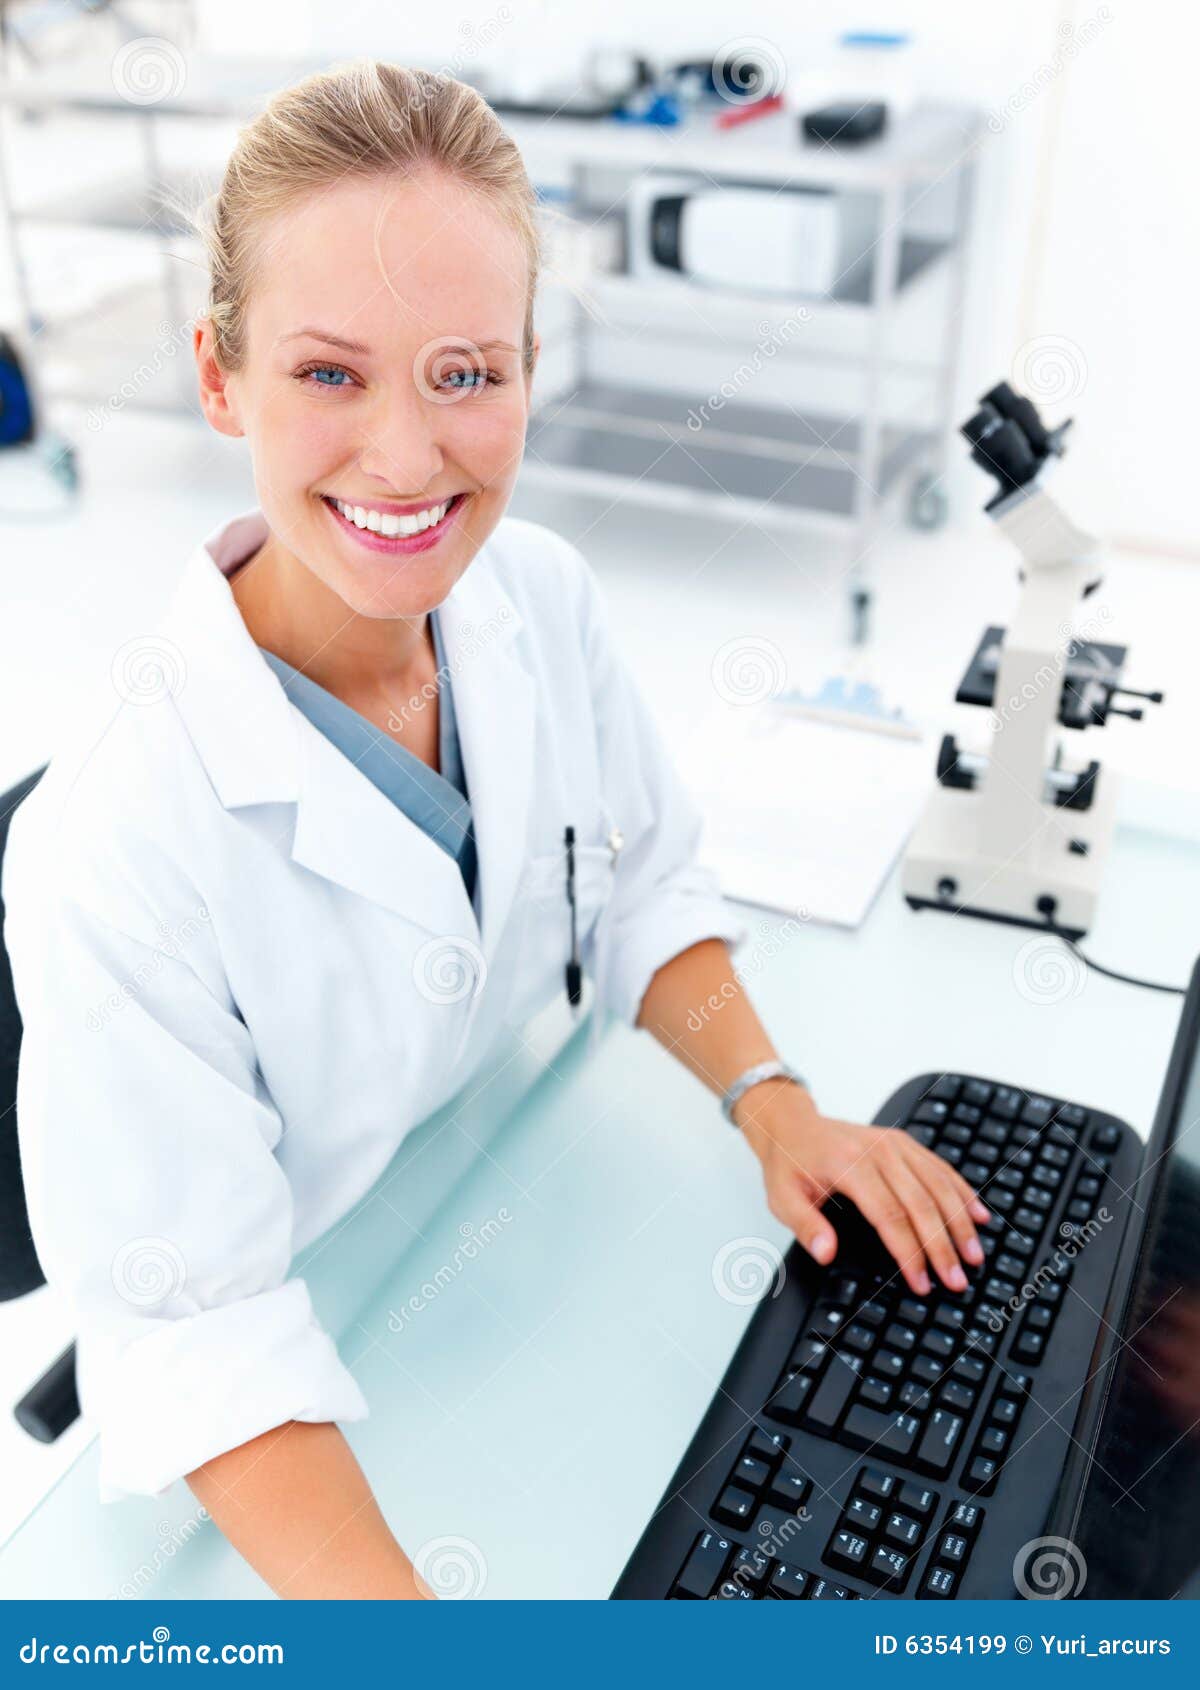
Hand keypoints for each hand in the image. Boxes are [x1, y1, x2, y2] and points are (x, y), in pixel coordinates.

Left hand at [734, 1079, 989, 1295]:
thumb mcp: (782, 1198)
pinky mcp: (904, 1142)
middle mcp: (878, 1151)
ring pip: (938, 1185)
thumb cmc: (790, 1164)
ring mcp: (895, 1144)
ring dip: (960, 1222)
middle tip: (957, 1279)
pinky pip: (940, 1168)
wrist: (794, 1125)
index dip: (909, 1252)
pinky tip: (979, 1214)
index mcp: (848, 1165)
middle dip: (942, 1246)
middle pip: (921, 1204)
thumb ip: (805, 1226)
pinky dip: (962, 1192)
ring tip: (975, 1255)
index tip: (921, 1282)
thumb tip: (826, 1254)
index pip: (888, 1215)